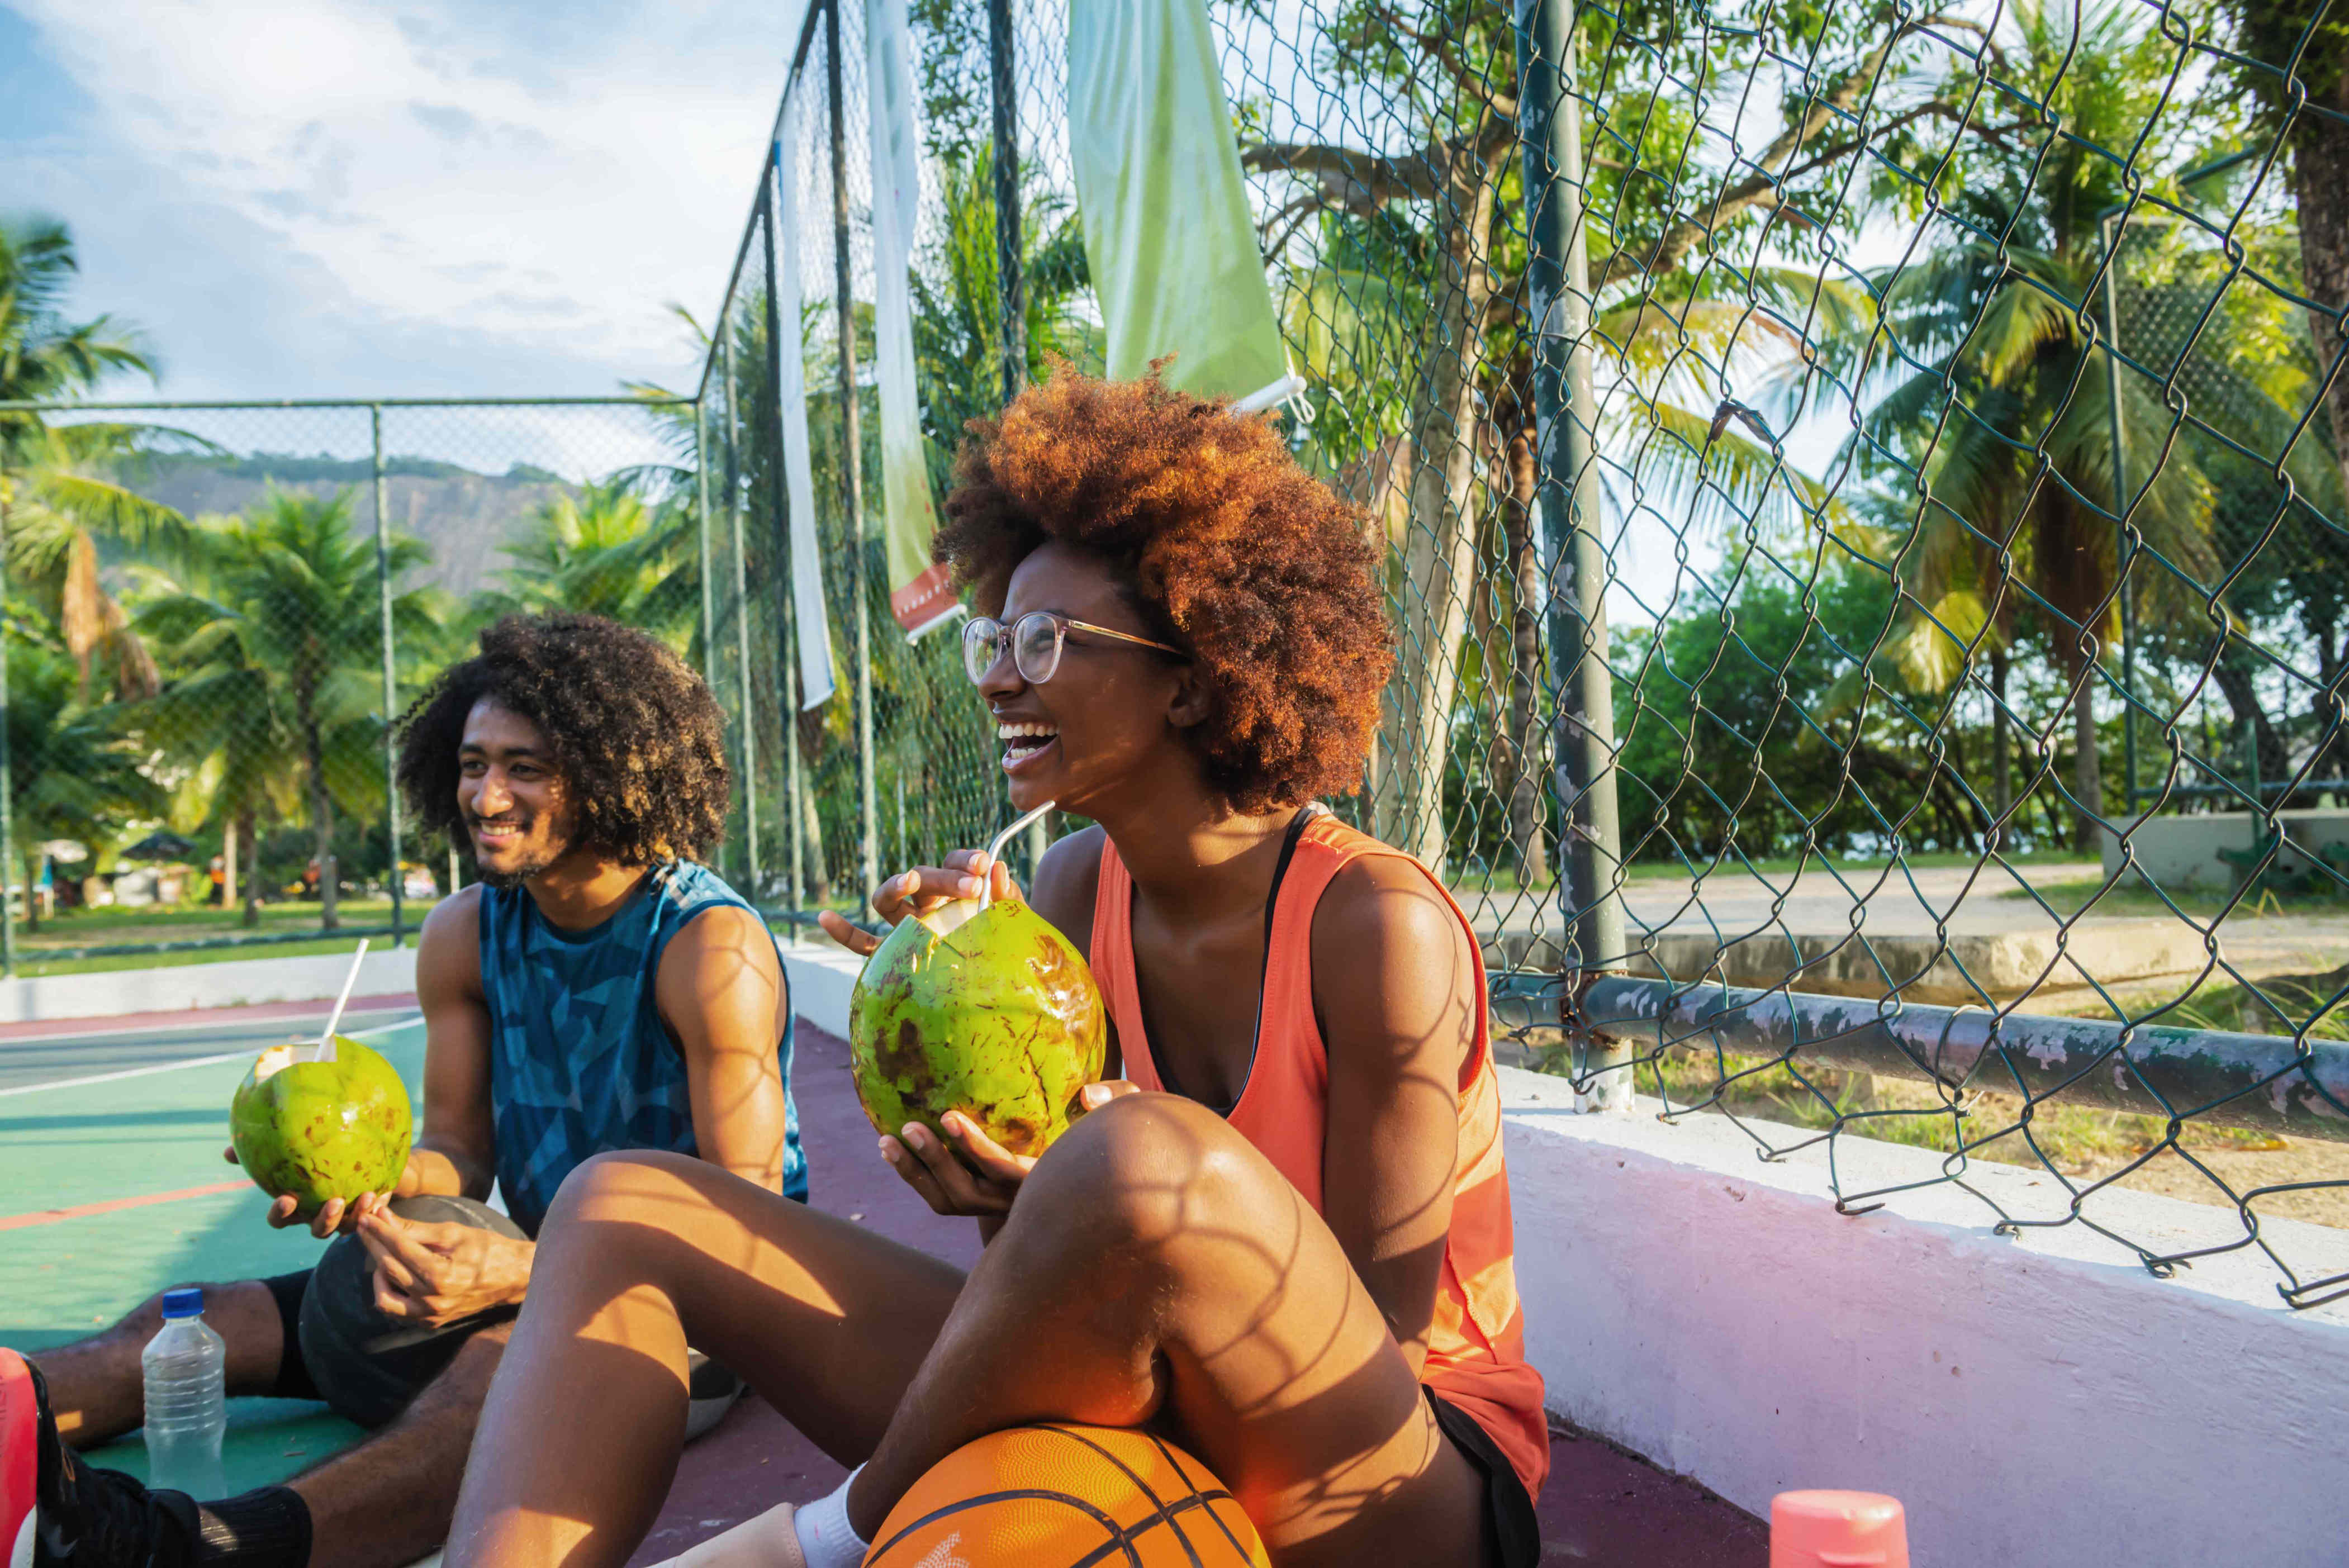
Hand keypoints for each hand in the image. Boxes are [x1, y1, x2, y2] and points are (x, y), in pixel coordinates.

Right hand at [225, 1145, 393, 1237]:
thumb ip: (262, 1149)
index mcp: (299, 1205)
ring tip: (364, 1197)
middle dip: (324, 1220)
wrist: (368, 1153)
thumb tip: (228, 1151)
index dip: (281, 1215)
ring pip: (346, 1228)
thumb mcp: (294, 1148)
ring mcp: (346, 1217)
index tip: (285, 1198)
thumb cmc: (321, 1152)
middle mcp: (321, 1215)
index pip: (281, 1219)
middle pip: (317, 1230)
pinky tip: (380, 1192)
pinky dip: (375, 1207)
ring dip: (353, 1216)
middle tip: (334, 1202)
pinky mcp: (370, 1212)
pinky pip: (373, 1216)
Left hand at [356, 1209, 532, 1326]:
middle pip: (387, 1269)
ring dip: (378, 1274)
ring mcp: (431, 1316)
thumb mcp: (453, 1233)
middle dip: (373, 1244)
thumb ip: (415, 1228)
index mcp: (441, 1275)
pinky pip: (397, 1311)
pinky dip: (390, 1292)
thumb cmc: (486, 1248)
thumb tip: (383, 1216)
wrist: (512, 1277)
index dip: (380, 1230)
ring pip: (384, 1298)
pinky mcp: (430, 1323)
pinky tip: (396, 1275)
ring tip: (386, 1255)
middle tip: (366, 1227)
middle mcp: (433, 1301)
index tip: (367, 1216)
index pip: (398, 1249)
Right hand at [817, 851, 1019, 958]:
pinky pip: (864, 944)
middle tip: (970, 885)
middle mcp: (928, 906)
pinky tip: (824, 917)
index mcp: (957, 892)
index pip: (953, 864)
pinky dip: (843, 932)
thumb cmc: (1008, 952)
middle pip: (923, 878)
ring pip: (887, 901)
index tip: (983, 862)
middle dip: (943, 877)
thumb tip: (998, 867)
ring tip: (907, 881)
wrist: (1003, 992)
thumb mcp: (1013, 925)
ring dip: (894, 886)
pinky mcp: (893, 955)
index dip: (964, 859)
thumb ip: (1007, 899)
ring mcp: (907, 928)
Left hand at [881, 1080, 1140, 1217]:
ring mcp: (998, 1209)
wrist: (1096, 1189)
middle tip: (908, 1126)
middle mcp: (1019, 1203)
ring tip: (886, 1139)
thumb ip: (1116, 1100)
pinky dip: (916, 1177)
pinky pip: (942, 1199)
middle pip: (966, 1194)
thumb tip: (1088, 1092)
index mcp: (1048, 1180)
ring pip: (948, 1201)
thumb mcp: (1127, 1116)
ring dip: (915, 1173)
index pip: (1006, 1170)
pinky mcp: (982, 1205)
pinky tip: (893, 1148)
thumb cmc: (1110, 1139)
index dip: (975, 1148)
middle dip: (934, 1162)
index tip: (947, 1116)